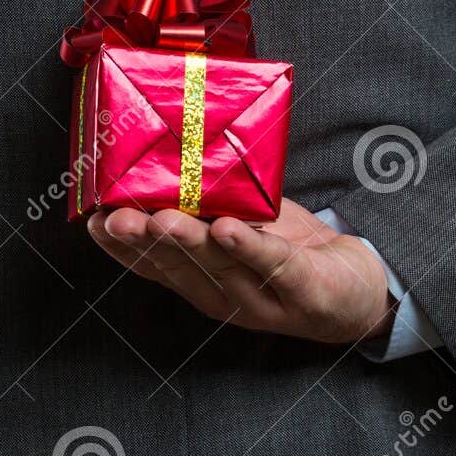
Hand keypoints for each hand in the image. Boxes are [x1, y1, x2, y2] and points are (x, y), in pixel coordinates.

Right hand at [87, 199, 393, 345]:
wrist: (362, 288)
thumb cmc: (291, 251)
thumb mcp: (242, 226)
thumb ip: (207, 205)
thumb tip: (167, 153)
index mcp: (202, 284)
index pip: (153, 269)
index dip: (121, 249)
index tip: (93, 222)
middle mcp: (225, 299)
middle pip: (180, 268)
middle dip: (146, 242)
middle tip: (117, 219)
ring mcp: (265, 302)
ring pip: (221, 266)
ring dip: (190, 242)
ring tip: (164, 218)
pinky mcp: (308, 293)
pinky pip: (274, 266)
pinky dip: (249, 246)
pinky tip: (227, 229)